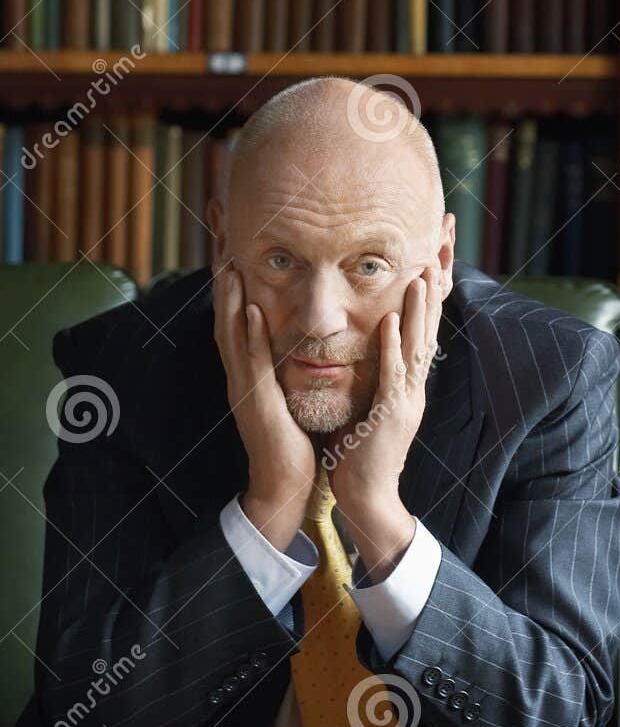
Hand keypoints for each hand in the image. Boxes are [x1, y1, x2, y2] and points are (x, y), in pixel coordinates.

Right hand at [213, 263, 316, 552]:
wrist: (285, 487)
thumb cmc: (292, 440)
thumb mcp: (286, 392)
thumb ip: (284, 364)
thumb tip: (295, 336)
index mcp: (247, 371)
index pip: (234, 316)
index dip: (230, 281)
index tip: (230, 244)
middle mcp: (239, 375)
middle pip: (224, 316)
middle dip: (221, 278)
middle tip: (218, 238)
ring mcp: (245, 388)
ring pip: (231, 334)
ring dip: (228, 297)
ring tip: (226, 261)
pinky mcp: (258, 403)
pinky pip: (253, 363)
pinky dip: (249, 335)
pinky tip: (248, 310)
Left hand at [327, 265, 443, 581]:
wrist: (368, 499)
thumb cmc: (361, 456)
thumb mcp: (369, 410)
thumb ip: (370, 383)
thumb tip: (358, 358)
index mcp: (408, 388)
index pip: (419, 337)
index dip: (425, 306)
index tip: (427, 273)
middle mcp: (413, 389)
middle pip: (426, 334)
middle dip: (430, 297)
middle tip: (433, 259)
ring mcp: (406, 401)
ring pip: (415, 347)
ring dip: (417, 311)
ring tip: (420, 277)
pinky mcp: (390, 414)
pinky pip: (392, 373)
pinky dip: (391, 345)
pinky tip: (389, 320)